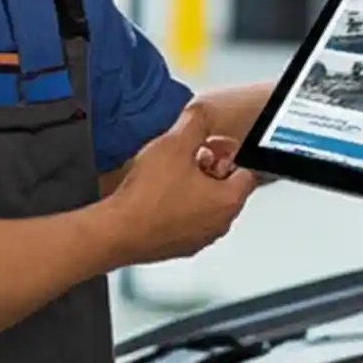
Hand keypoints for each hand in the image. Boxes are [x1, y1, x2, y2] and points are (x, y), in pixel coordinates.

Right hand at [104, 107, 258, 264]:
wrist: (116, 231)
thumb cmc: (147, 197)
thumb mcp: (175, 143)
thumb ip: (194, 123)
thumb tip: (200, 114)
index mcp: (229, 200)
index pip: (246, 171)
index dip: (227, 153)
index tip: (210, 145)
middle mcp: (220, 224)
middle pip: (226, 188)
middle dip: (210, 168)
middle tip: (188, 156)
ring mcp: (199, 239)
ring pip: (206, 206)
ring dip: (193, 187)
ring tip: (169, 174)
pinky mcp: (178, 247)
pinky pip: (186, 221)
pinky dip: (177, 207)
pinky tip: (156, 195)